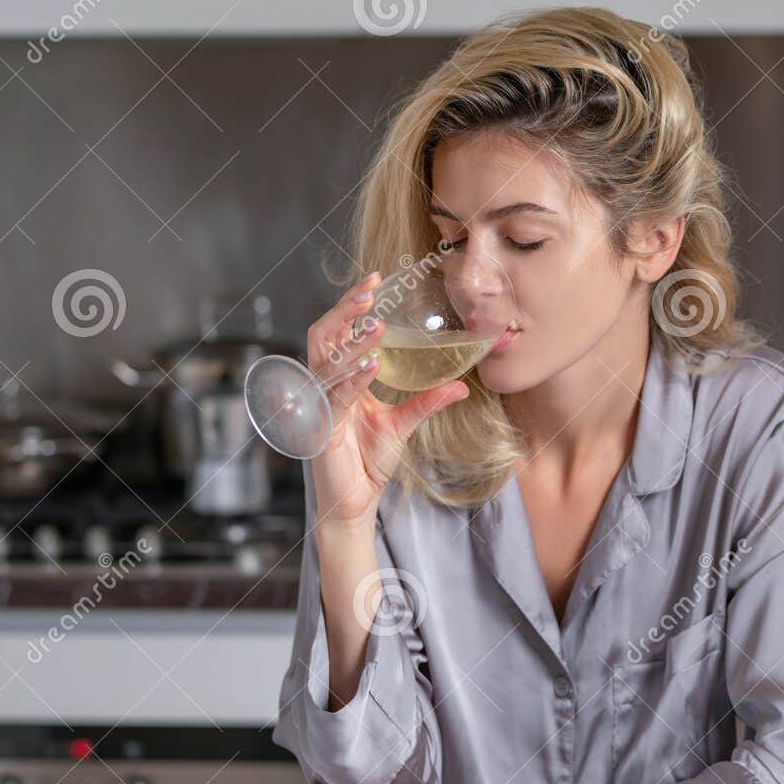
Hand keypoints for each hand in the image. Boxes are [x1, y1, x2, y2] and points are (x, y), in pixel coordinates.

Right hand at [306, 273, 470, 526]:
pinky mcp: (322, 427)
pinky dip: (353, 379)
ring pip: (327, 361)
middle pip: (324, 336)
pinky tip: (371, 366)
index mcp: (341, 379)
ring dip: (352, 341)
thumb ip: (427, 402)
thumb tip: (462, 386)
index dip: (351, 305)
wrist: (354, 503)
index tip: (374, 280)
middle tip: (369, 291)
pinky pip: (335, 396)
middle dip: (344, 311)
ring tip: (376, 325)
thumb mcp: (403, 425)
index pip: (339, 332)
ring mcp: (320, 405)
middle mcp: (326, 386)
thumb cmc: (368, 463)